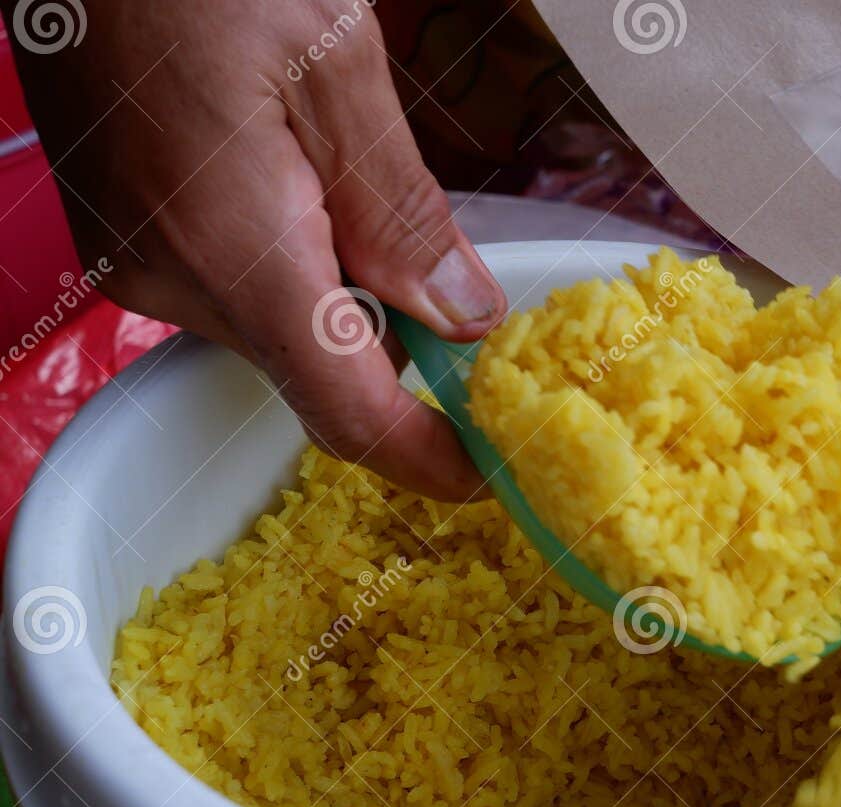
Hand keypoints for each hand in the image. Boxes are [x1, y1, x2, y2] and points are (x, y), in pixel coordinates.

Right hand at [7, 0, 506, 499]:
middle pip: (318, 367)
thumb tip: (463, 316)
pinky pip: (234, 286)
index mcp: (234, 250)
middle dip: (397, 340)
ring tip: (352, 180)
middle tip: (455, 283)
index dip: (425, 456)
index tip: (483, 472)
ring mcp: (138, 262)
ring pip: (279, 325)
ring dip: (342, 289)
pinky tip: (302, 180)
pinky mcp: (125, 236)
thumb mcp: (337, 69)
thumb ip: (403, 210)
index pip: (345, 410)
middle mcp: (172, 279)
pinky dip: (292, 261)